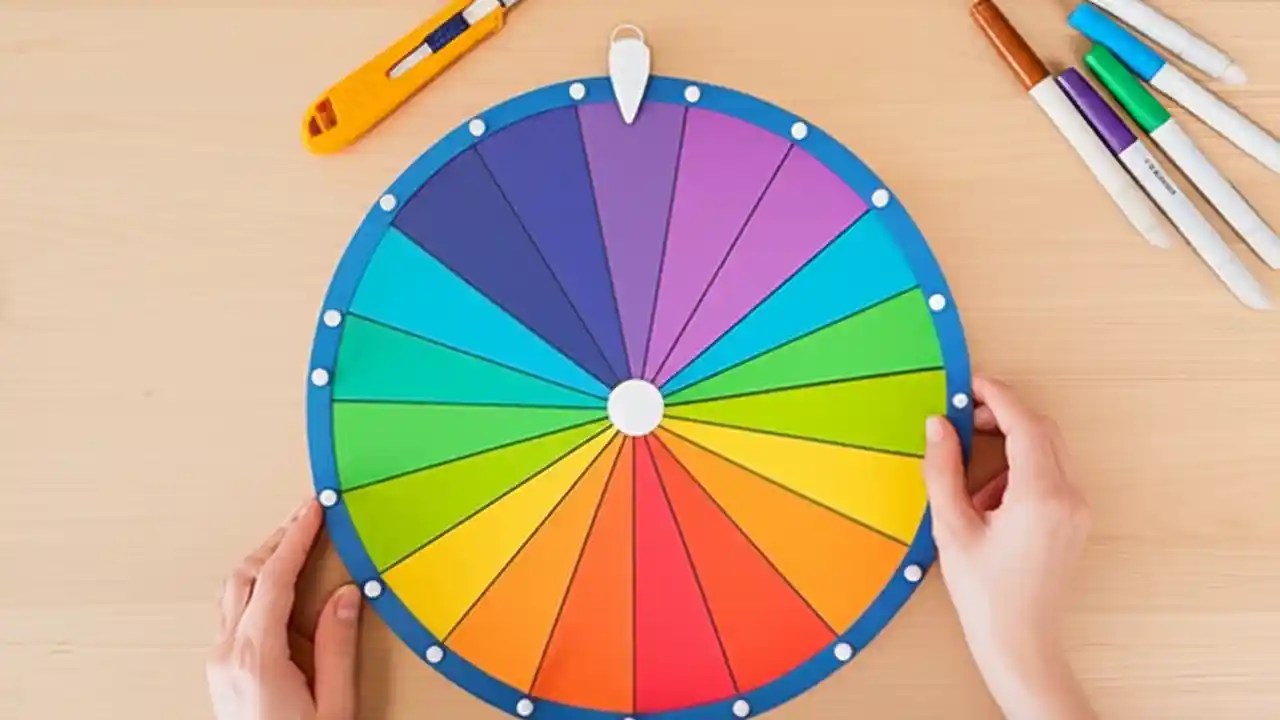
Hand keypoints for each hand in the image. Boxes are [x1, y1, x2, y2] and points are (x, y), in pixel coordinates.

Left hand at [208, 498, 361, 719]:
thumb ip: (338, 647)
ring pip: (235, 592)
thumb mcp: (334, 707)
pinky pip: (235, 614)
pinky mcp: (223, 672)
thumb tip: (345, 595)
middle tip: (309, 515)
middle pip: (246, 576)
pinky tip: (283, 587)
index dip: (296, 538)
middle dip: (279, 539)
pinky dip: (258, 587)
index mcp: (257, 658)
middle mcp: (229, 655)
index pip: (274, 579)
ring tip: (299, 542)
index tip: (314, 510)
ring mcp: (220, 664)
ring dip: (266, 562)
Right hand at [924, 376, 1093, 719]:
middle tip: (964, 418)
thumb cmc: (984, 593)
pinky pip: (1050, 476)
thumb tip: (939, 425)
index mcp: (1040, 495)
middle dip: (1004, 416)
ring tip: (970, 485)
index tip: (970, 384)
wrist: (1019, 641)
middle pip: (1042, 431)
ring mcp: (1078, 509)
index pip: (1025, 424)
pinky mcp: (1075, 520)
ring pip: (1047, 452)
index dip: (997, 396)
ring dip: (1009, 449)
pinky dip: (1019, 472)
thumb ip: (943, 469)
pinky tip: (989, 504)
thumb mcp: (951, 527)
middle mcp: (1069, 496)